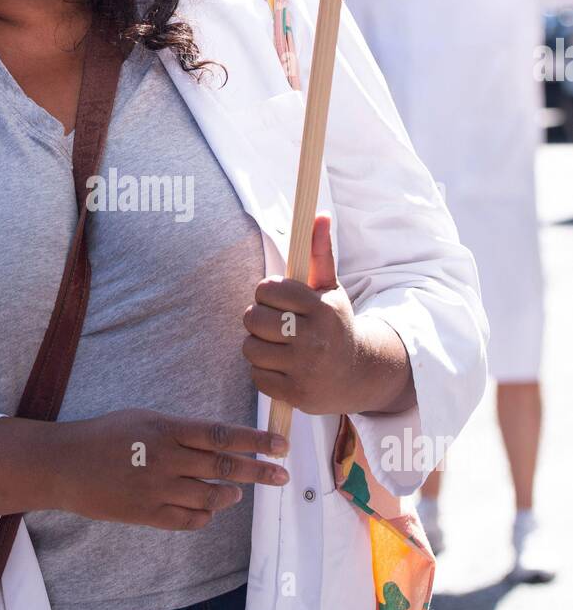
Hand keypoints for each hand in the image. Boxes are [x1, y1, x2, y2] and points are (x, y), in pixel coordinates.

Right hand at [0, 406, 290, 528]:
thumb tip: (221, 442)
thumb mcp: (144, 418)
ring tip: (236, 493)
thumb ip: (182, 431)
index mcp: (166, 429)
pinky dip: (205, 516)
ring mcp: (157, 490)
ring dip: (230, 495)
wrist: (64, 465)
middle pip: (225, 467)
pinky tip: (208, 509)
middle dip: (260, 471)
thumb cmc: (106, 435)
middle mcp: (166, 459)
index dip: (256, 441)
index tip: (281, 446)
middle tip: (282, 475)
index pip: (223, 435)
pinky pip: (190, 520)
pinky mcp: (147, 515)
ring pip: (211, 498)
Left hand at [242, 215, 415, 416]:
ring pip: (250, 348)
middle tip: (273, 324)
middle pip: (253, 318)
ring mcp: (305, 369)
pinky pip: (256, 376)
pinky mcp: (297, 394)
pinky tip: (280, 367)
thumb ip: (318, 253)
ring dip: (257, 346)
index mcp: (322, 308)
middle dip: (258, 319)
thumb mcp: (330, 289)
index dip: (266, 293)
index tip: (277, 300)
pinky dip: (262, 371)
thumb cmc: (335, 325)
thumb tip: (319, 214)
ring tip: (276, 345)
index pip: (267, 289)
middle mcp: (315, 338)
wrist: (358, 374)